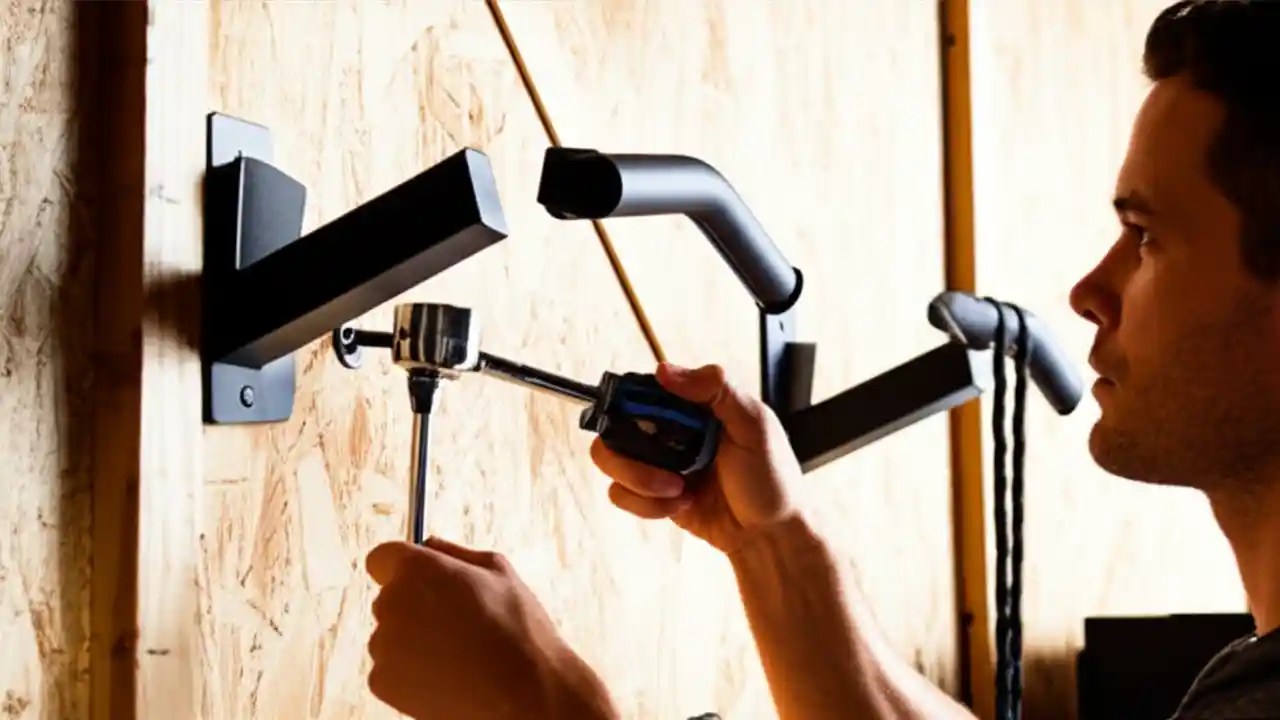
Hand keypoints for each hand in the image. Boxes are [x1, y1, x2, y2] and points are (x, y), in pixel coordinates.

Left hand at [366, 537, 618, 719]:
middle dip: (414, 606)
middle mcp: (392, 602)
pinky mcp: (382, 681)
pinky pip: (389, 670)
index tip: (420, 582)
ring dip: (413, 642)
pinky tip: (447, 676)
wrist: (525, 693)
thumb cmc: (518, 628)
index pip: (381, 557)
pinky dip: (410, 674)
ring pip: (389, 636)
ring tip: (457, 654)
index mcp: (418, 568)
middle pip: (389, 598)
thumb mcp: (500, 572)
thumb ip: (455, 552)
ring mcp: (384, 644)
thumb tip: (429, 543)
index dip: (400, 568)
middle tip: (456, 624)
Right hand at [590, 361, 802, 555]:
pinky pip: (620, 494)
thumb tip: (664, 370)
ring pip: (609, 459)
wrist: (770, 534)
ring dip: (638, 480)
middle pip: (613, 425)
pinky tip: (680, 504)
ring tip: (677, 490)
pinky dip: (645, 504)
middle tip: (667, 472)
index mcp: (691, 405)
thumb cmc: (771, 476)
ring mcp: (657, 462)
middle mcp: (668, 430)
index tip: (647, 421)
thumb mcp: (755, 424)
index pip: (642, 389)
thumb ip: (717, 389)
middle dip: (630, 454)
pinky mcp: (651, 494)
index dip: (631, 402)